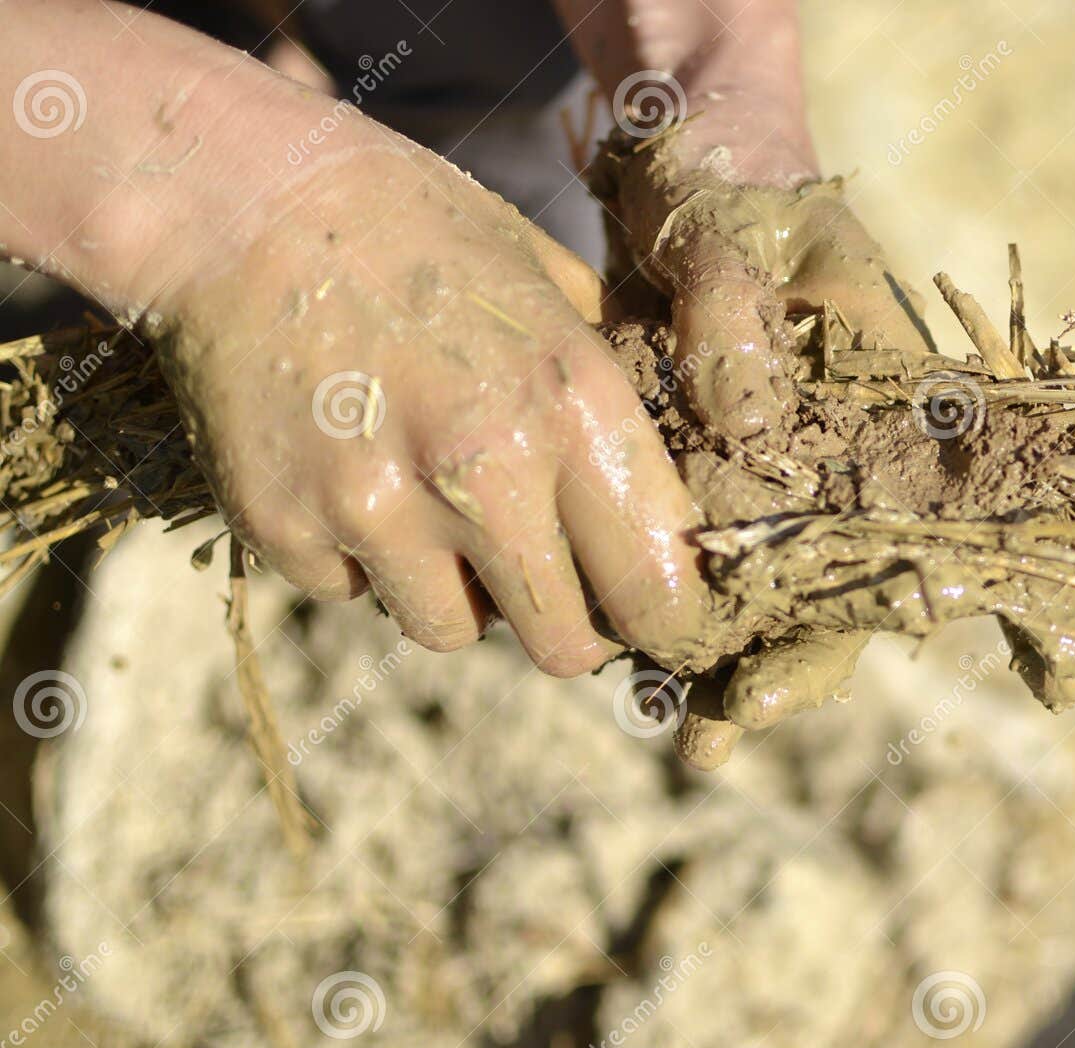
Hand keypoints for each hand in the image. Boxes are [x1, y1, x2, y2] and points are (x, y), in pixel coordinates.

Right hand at [148, 139, 708, 672]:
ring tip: (431, 501)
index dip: (662, 609)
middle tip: (547, 584)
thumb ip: (608, 385)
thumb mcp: (548, 282)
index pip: (658, 582)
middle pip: (563, 647)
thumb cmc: (417, 232)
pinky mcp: (285, 529)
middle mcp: (486, 472)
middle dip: (564, 627)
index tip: (650, 608)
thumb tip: (661, 486)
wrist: (241, 201)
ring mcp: (377, 508)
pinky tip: (348, 473)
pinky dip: (361, 558)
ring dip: (455, 592)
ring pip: (451, 632)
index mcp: (574, 404)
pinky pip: (353, 592)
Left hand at [601, 105, 928, 763]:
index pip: (920, 518)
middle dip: (795, 666)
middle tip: (720, 735)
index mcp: (891, 396)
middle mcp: (845, 447)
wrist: (680, 150)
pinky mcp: (711, 462)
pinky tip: (632, 662)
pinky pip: (701, 550)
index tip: (825, 668)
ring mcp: (778, 463)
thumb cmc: (733, 172)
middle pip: (846, 577)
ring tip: (688, 737)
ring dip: (734, 658)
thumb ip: (738, 324)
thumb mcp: (738, 232)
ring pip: (773, 581)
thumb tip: (749, 425)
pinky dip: (674, 601)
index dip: (900, 605)